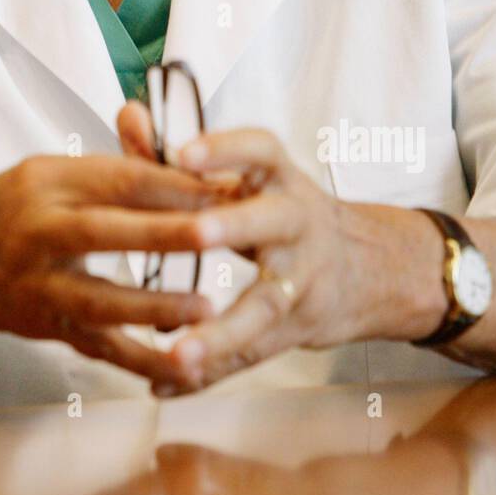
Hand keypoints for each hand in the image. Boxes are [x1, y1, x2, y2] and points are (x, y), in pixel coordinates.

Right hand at [0, 151, 231, 388]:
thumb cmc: (12, 210)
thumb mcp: (51, 173)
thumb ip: (116, 165)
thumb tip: (187, 154)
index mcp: (47, 182)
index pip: (116, 176)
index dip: (171, 181)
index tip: (224, 183)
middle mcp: (37, 231)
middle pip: (104, 230)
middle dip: (164, 232)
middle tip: (220, 231)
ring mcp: (38, 284)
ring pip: (99, 298)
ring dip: (155, 306)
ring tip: (208, 308)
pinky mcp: (45, 327)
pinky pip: (98, 348)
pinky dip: (141, 362)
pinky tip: (184, 368)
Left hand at [118, 104, 443, 393]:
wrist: (368, 267)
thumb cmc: (280, 212)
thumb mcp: (243, 178)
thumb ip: (174, 151)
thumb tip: (127, 112)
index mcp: (278, 180)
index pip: (260, 150)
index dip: (225, 147)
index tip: (184, 150)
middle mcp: (297, 224)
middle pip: (273, 221)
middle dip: (236, 225)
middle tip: (199, 231)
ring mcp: (302, 279)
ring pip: (266, 306)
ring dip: (223, 331)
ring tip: (179, 353)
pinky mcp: (296, 327)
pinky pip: (253, 353)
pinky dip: (211, 369)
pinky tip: (168, 382)